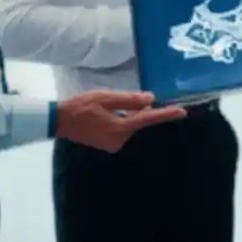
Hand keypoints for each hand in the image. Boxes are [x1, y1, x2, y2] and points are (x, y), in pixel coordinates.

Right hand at [56, 91, 186, 152]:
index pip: (148, 119)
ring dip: (125, 115)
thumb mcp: (106, 97)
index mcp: (120, 128)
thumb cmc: (81, 106)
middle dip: (137, 110)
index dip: (166, 115)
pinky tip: (104, 113)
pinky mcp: (107, 145)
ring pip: (128, 125)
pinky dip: (119, 120)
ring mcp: (113, 145)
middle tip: (122, 98)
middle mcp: (119, 140)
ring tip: (105, 106)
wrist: (59, 121)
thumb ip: (129, 99)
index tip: (182, 112)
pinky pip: (120, 130)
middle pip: (137, 122)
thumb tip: (151, 100)